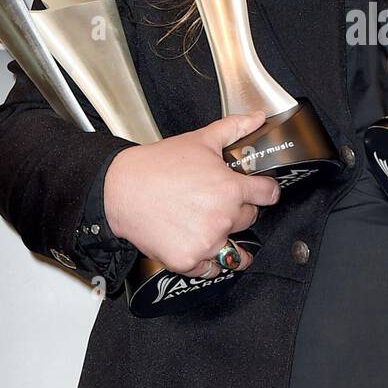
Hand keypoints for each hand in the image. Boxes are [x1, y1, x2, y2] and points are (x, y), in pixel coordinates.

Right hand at [103, 109, 280, 277]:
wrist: (120, 190)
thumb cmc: (156, 166)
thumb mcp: (200, 139)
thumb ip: (235, 128)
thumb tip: (258, 118)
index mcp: (230, 188)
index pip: (268, 194)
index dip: (265, 190)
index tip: (261, 192)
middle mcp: (222, 218)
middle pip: (250, 219)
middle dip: (239, 210)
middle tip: (218, 202)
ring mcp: (206, 242)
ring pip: (234, 246)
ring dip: (226, 238)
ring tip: (207, 225)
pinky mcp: (187, 260)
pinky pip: (211, 268)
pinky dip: (208, 260)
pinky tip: (198, 243)